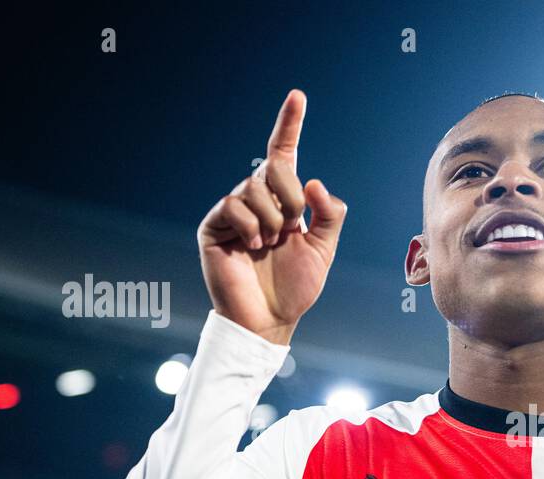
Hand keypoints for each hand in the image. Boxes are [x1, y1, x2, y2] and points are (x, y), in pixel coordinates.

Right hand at [197, 90, 347, 344]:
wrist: (270, 318)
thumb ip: (329, 215)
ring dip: (272, 218)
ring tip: (270, 244)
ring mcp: (233, 211)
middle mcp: (256, 199)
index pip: (284, 154)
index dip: (289, 124)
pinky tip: (253, 245)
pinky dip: (251, 226)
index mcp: (284, 200)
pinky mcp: (214, 226)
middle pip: (274, 168)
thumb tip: (315, 183)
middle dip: (290, 198)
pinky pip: (234, 205)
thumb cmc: (296, 286)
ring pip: (254, 187)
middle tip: (290, 230)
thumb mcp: (325, 249)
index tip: (298, 96)